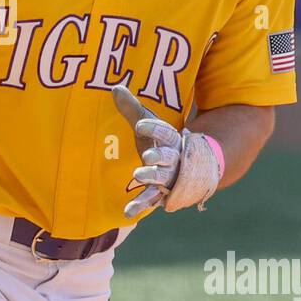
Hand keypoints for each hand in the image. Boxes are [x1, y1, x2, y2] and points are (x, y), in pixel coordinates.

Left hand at [111, 85, 221, 216]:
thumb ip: (132, 109)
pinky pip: (151, 199)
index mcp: (171, 140)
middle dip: (158, 157)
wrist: (185, 167)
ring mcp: (168, 178)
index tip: (140, 124)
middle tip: (147, 156)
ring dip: (151, 178)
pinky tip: (128, 212)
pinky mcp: (161, 193)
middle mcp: (173, 159)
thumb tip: (115, 88)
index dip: (154, 128)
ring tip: (137, 176)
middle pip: (167, 157)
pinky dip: (140, 205)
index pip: (164, 132)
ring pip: (162, 179)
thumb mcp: (148, 124)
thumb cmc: (159, 141)